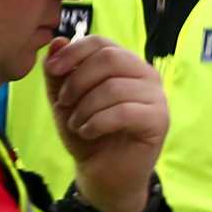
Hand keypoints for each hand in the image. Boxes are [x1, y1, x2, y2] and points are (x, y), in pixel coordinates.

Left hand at [42, 35, 167, 211]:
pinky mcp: (159, 120)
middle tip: (64, 103)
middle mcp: (145, 74)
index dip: (73, 52)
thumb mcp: (63, 100)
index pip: (101, 42)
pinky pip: (124, 112)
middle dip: (77, 81)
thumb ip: (58, 72)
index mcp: (124, 64)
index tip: (52, 70)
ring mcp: (156, 96)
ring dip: (84, 108)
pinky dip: (97, 122)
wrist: (102, 171)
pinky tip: (88, 132)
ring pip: (114, 87)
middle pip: (109, 59)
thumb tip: (58, 40)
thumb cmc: (85, 131)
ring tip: (77, 124)